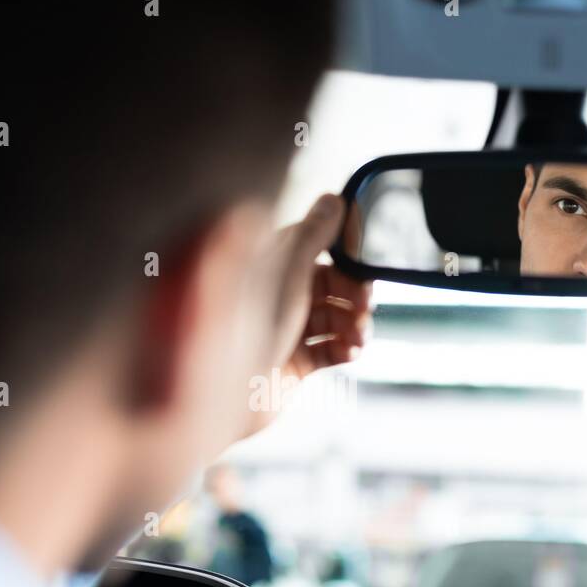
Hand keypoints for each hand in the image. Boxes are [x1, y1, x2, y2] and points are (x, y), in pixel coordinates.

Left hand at [245, 193, 371, 437]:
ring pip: (334, 320)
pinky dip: (345, 349)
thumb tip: (335, 199)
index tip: (365, 266)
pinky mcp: (291, 365)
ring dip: (354, 324)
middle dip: (354, 294)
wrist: (221, 387)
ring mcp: (283, 331)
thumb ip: (315, 232)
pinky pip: (328, 352)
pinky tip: (351, 351)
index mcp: (270, 263)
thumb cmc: (247, 319)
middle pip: (332, 286)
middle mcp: (275, 295)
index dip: (346, 258)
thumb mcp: (287, 267)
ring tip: (358, 337)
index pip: (319, 249)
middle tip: (365, 307)